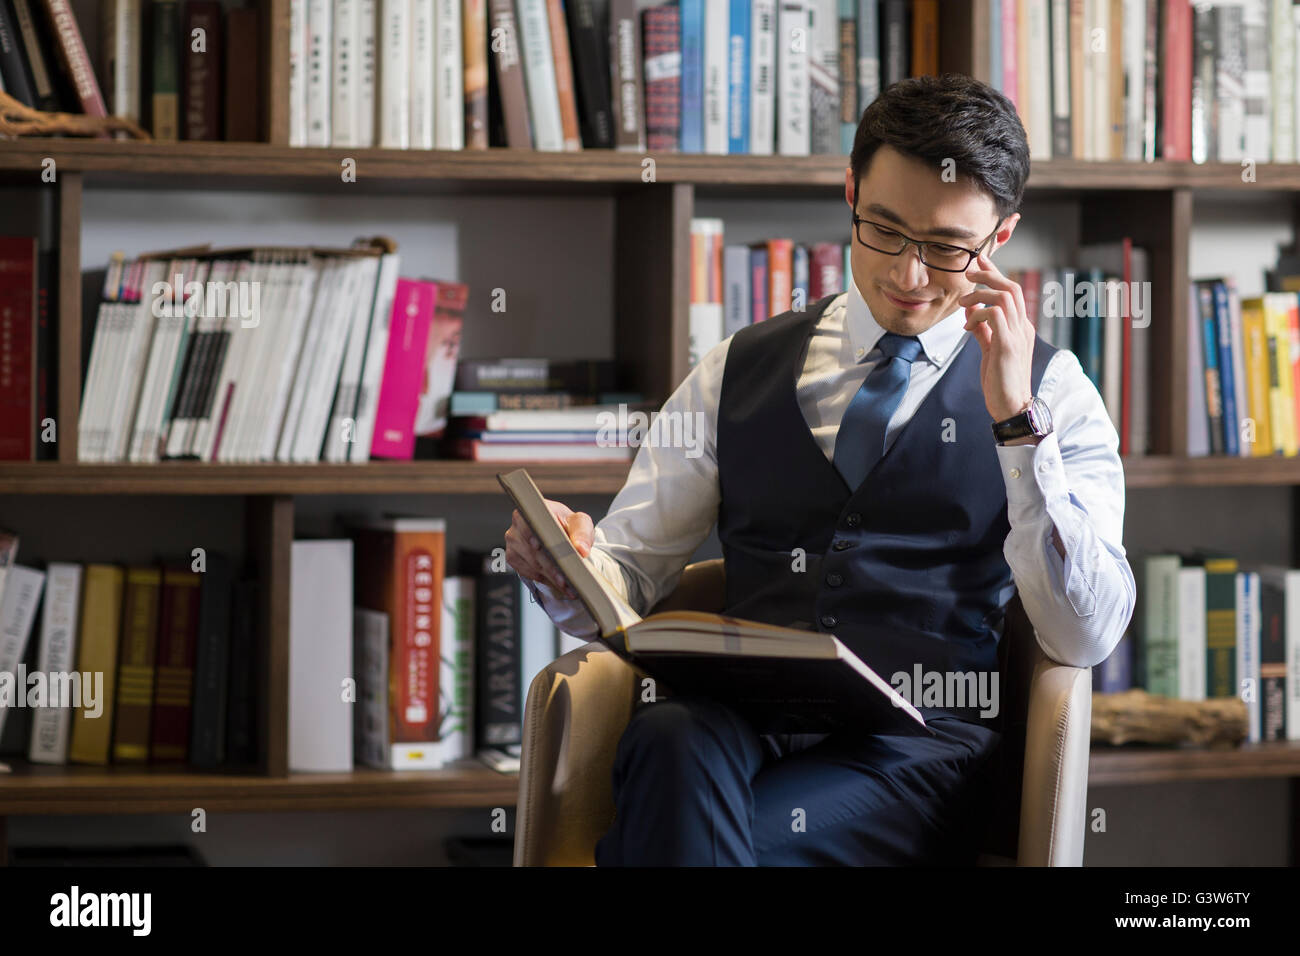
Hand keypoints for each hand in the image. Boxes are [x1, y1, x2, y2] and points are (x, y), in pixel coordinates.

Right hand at [504, 499, 593, 599]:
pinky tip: (558, 584)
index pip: (531, 525)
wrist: (559, 534)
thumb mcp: (580, 523)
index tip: (540, 547)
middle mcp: (517, 526)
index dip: (534, 536)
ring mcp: (513, 543)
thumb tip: (581, 549)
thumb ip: (582, 533)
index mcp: (531, 511)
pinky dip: (544, 580)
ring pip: (532, 564)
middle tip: (567, 579)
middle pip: (533, 550)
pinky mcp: (513, 558)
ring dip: (550, 577)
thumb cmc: (567, 525)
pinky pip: (528, 572)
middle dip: (551, 566)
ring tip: (568, 584)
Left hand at [958, 251, 1035, 422]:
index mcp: (1020, 327)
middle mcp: (1023, 327)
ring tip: (963, 304)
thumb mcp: (990, 350)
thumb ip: (983, 331)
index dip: (995, 274)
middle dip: (988, 274)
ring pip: (1004, 296)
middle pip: (1011, 287)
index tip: (979, 262)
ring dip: (980, 295)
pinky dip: (978, 315)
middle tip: (969, 273)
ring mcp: (1018, 334)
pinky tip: (967, 328)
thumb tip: (971, 314)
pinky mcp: (1008, 345)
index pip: (1011, 292)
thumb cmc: (1001, 381)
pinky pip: (995, 315)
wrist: (1011, 406)